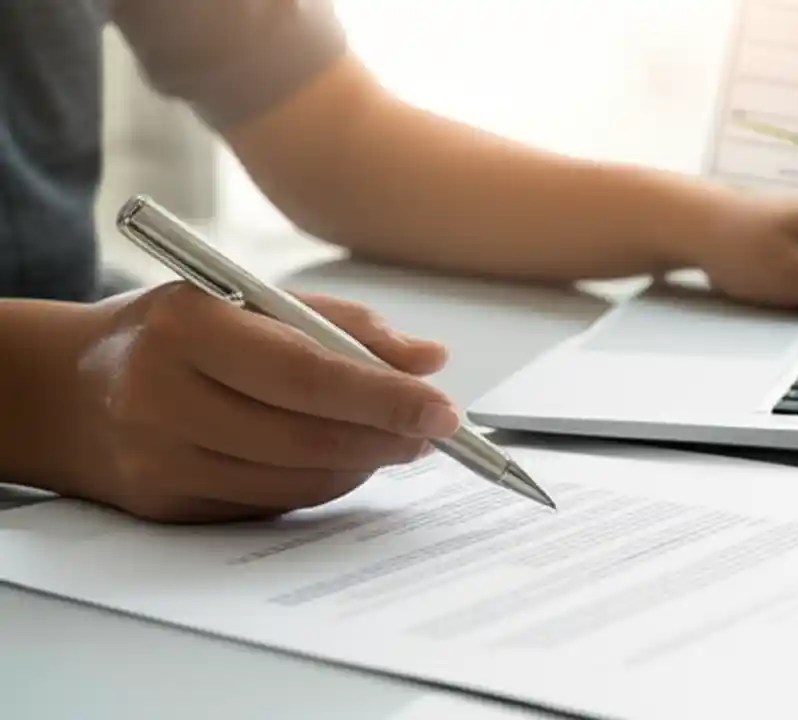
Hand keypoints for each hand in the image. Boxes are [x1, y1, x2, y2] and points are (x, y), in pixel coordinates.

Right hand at [67, 284, 458, 522]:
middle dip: (386, 437)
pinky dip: (323, 483)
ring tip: (396, 440)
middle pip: (306, 436)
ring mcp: (160, 459)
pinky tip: (344, 460)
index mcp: (187, 326)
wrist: (75, 389)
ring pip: (296, 479)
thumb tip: (429, 360)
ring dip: (363, 463)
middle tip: (435, 430)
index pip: (306, 374)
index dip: (383, 397)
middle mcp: (163, 396)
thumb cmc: (180, 333)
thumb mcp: (250, 299)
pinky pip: (272, 504)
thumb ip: (344, 325)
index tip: (444, 409)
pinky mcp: (167, 505)